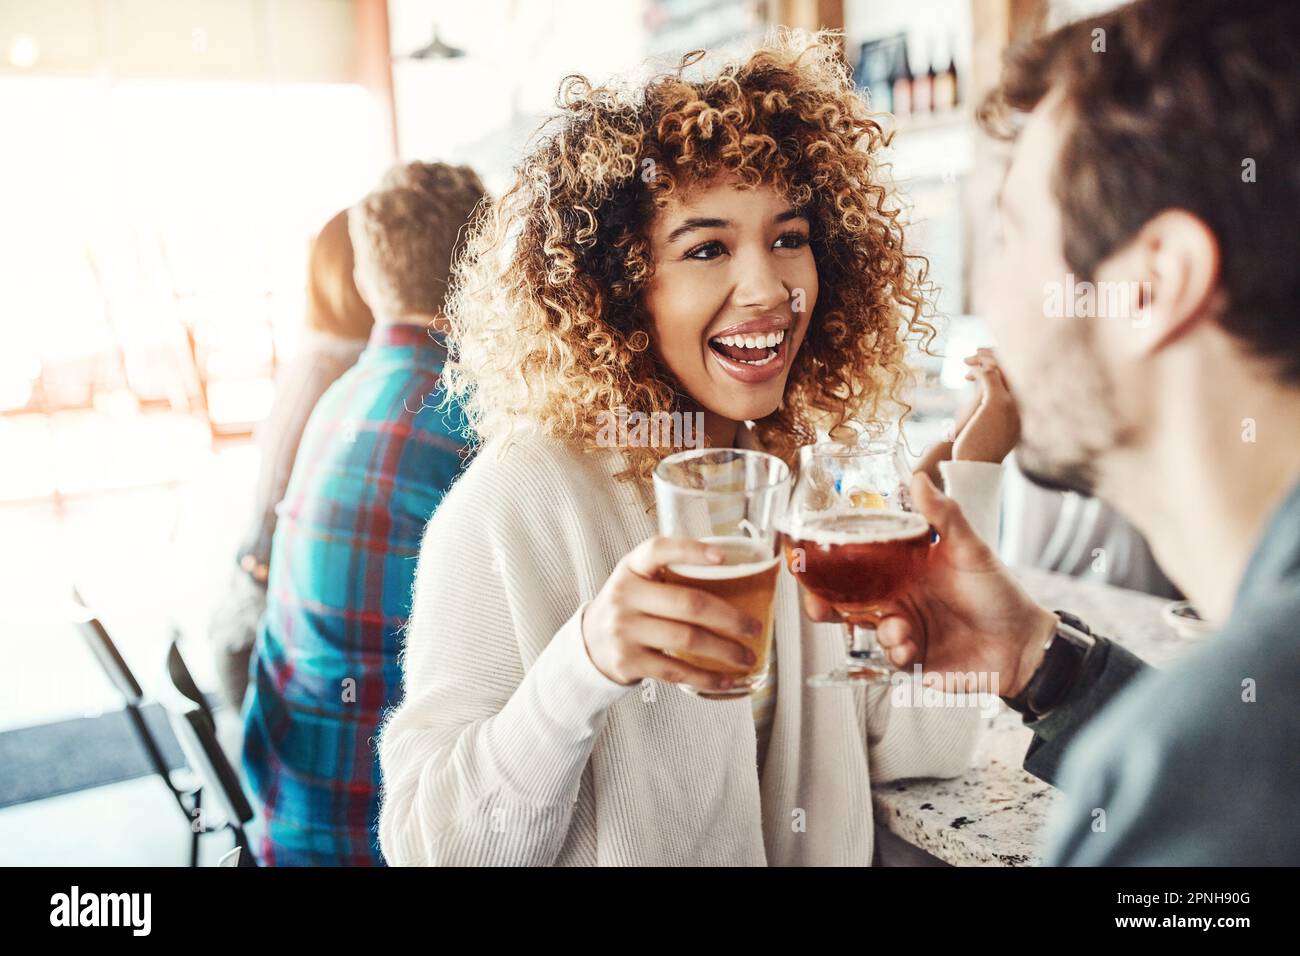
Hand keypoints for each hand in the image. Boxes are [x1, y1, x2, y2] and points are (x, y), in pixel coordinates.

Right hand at [582, 536, 761, 692]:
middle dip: (730, 618)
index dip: (691, 550)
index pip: (659, 550)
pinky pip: (675, 670)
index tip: (723, 558)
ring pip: (686, 639)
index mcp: (632, 567)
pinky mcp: (629, 660)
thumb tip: (738, 575)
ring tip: (746, 656)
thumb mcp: (641, 580)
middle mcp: (625, 595)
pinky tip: (725, 679)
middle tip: (754, 628)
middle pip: (688, 603)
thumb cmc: (631, 606)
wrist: (591, 642)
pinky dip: (705, 677)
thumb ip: (674, 573)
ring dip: (724, 651)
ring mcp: (624, 629)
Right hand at [799, 473, 1055, 697]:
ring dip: (876, 629)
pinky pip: (889, 656)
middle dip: (824, 604)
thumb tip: (916, 479)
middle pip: (847, 599)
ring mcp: (904, 628)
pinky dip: (894, 651)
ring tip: (898, 630)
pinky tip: (910, 647)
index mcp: (905, 568)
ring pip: (865, 628)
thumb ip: (944, 516)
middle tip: (818, 606)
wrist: (1024, 647)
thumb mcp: (971, 549)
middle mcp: (898, 597)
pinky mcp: (913, 659)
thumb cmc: (1000, 595)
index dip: (830, 563)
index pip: (858, 562)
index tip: (808, 560)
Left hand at [952, 348, 1019, 463]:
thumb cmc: (979, 451)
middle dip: (996, 355)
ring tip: (967, 359)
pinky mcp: (996, 402)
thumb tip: (986, 402)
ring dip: (984, 358)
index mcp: (1024, 412)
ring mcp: (1012, 403)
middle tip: (976, 352)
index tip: (985, 365)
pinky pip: (988, 374)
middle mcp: (1023, 405)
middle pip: (1015, 367)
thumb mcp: (992, 429)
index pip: (1021, 378)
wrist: (974, 467)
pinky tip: (965, 373)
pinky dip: (976, 369)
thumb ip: (995, 413)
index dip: (1004, 366)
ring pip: (1002, 367)